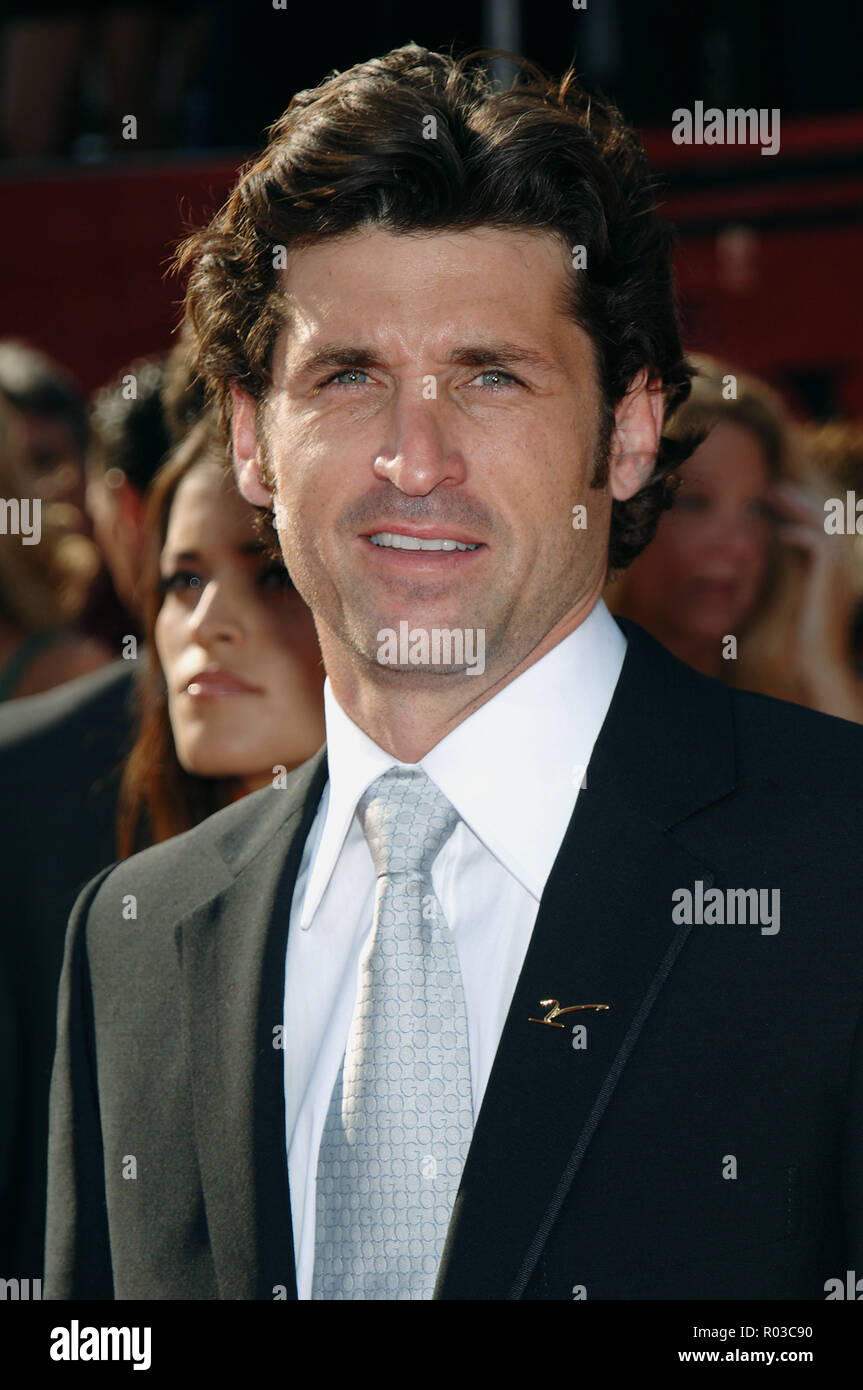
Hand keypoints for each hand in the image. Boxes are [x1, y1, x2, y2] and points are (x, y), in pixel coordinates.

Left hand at [768, 480, 862, 716]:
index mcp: (849, 565)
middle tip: (777, 487)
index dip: (810, 509)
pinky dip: (798, 533)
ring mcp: (845, 565)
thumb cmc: (814, 636)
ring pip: (825, 522)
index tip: (787, 500)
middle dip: (803, 499)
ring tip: (774, 495)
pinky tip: (781, 534)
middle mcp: (852, 561)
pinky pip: (815, 541)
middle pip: (831, 516)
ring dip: (799, 506)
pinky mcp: (831, 573)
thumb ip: (809, 574)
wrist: (823, 657)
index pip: (832, 525)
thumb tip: (791, 552)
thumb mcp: (812, 597)